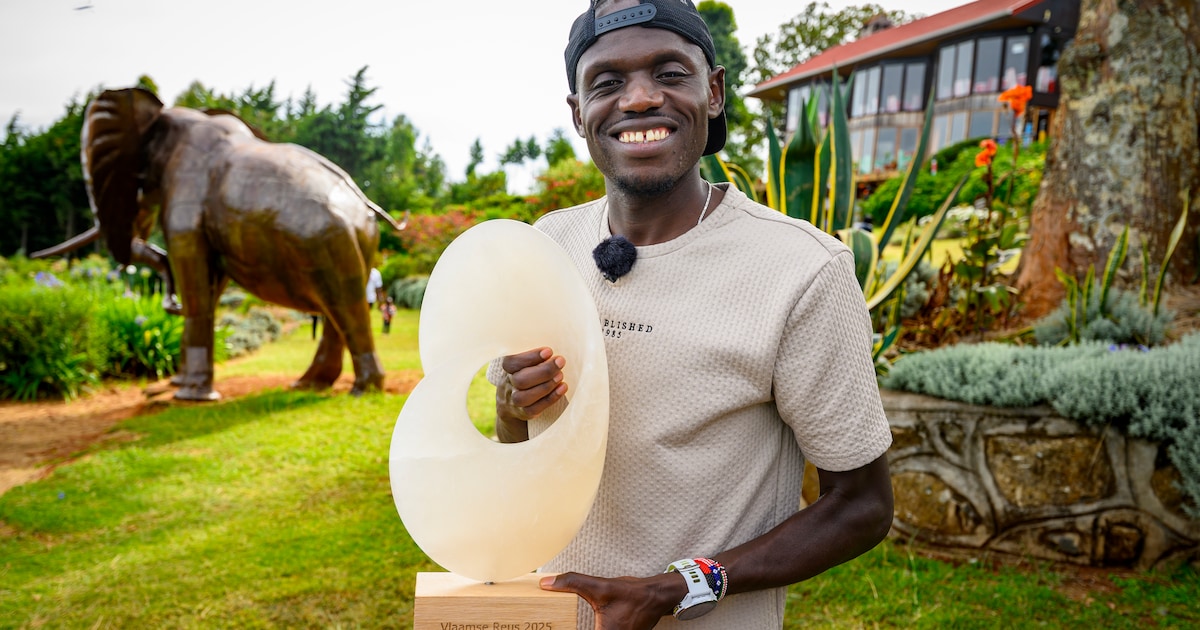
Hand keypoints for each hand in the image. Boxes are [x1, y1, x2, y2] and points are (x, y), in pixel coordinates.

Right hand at [496, 347, 566, 430]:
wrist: (509, 403)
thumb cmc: (522, 374)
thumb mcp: (522, 363)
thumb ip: (533, 358)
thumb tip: (551, 352)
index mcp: (506, 369)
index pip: (512, 362)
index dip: (530, 357)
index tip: (548, 351)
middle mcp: (507, 385)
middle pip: (521, 380)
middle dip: (544, 371)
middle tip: (560, 362)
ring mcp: (513, 401)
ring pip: (525, 397)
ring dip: (546, 385)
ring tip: (560, 375)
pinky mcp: (523, 413)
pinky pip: (535, 409)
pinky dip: (551, 398)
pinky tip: (562, 388)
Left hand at [539, 572, 680, 629]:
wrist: (656, 596)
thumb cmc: (631, 594)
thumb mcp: (600, 586)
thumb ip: (572, 583)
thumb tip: (545, 583)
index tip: (549, 628)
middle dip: (576, 629)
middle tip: (553, 626)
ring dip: (585, 629)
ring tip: (566, 625)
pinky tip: (590, 625)